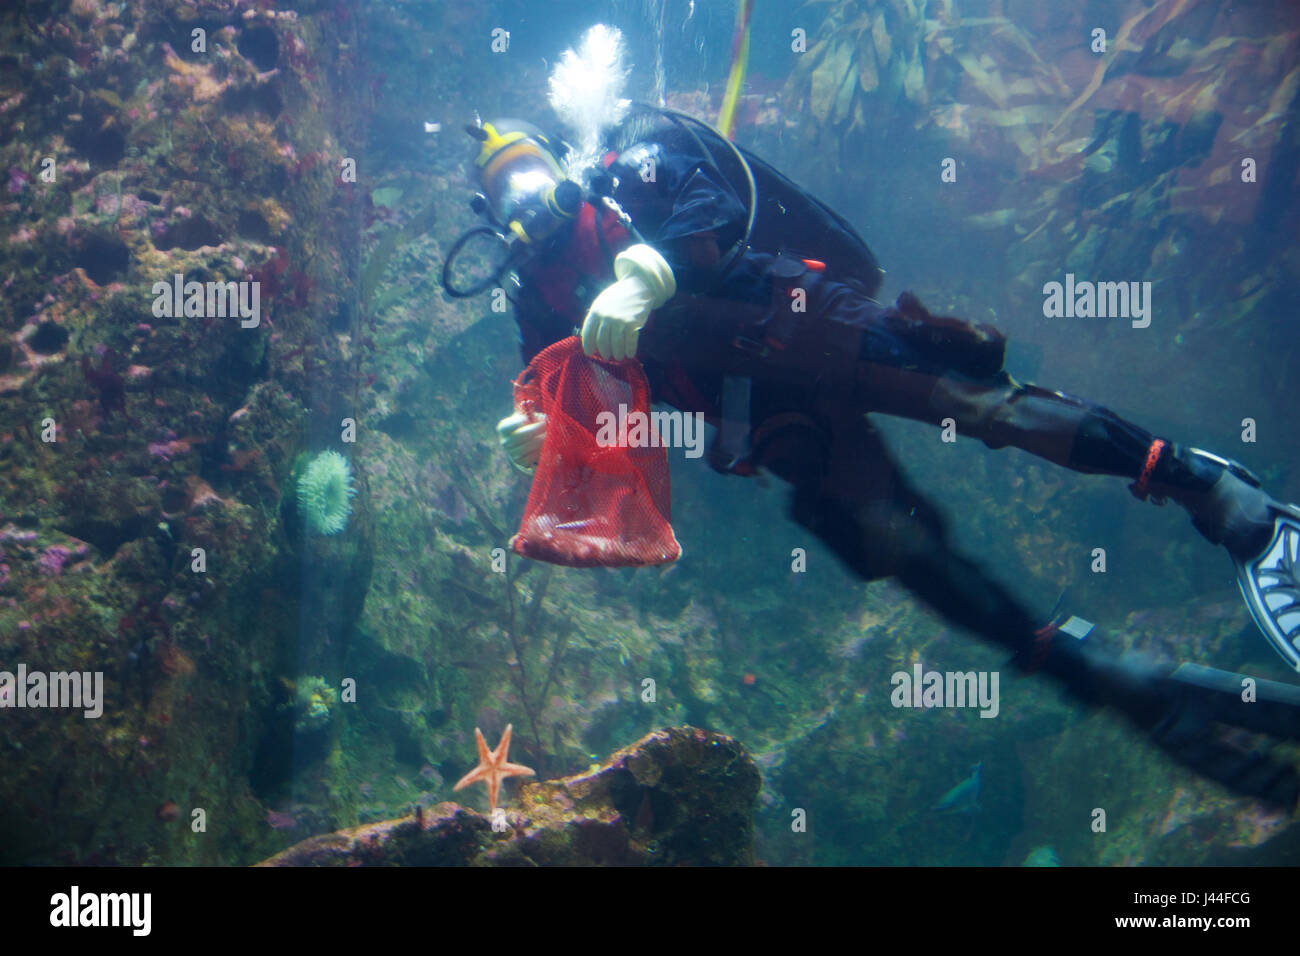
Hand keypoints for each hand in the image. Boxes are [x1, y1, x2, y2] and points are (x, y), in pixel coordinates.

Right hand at [497, 411, 545, 472]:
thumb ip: (528, 410)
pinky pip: (531, 458)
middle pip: (519, 437)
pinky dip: (540, 451)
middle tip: (546, 425)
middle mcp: (505, 442)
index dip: (517, 422)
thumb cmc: (530, 425)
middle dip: (534, 430)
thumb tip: (530, 403)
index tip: (528, 419)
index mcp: (504, 428)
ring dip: (540, 441)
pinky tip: (547, 445)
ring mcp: (511, 453)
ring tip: (549, 435)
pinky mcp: (520, 462)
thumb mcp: (528, 416)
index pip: (507, 426)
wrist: (529, 442)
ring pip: (526, 448)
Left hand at [581, 244, 675, 360]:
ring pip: (616, 344)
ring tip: (618, 357)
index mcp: (596, 311)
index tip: (589, 352)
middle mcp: (606, 317)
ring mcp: (619, 320)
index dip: (588, 345)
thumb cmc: (619, 297)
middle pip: (602, 341)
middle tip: (606, 356)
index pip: (588, 333)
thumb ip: (596, 317)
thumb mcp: (602, 302)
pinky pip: (630, 341)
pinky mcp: (633, 323)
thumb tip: (588, 337)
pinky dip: (630, 350)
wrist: (638, 286)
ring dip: (617, 353)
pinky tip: (630, 354)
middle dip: (604, 351)